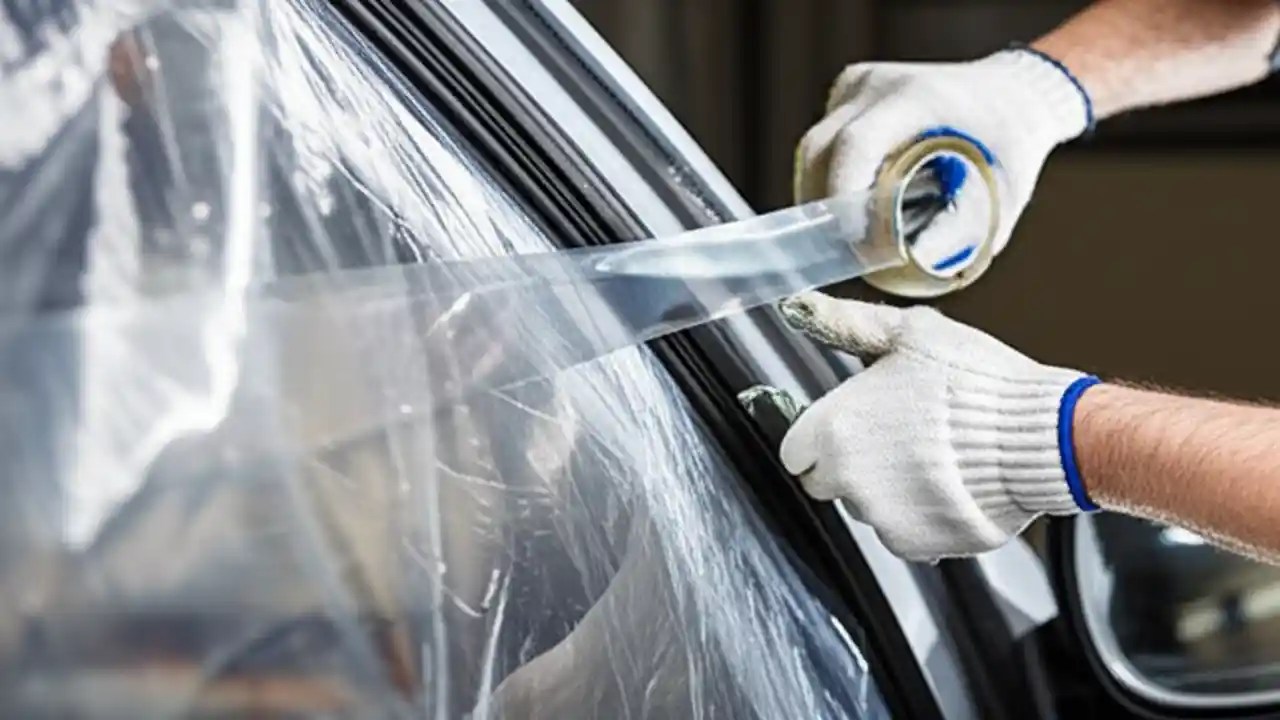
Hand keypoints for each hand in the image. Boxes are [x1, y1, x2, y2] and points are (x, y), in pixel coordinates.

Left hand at [778, 292, 1092, 561]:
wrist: (1044, 436)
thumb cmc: (978, 382)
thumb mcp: (910, 333)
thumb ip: (846, 325)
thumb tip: (802, 308)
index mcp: (835, 428)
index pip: (795, 450)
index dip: (819, 437)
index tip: (850, 427)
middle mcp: (849, 478)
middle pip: (824, 482)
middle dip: (849, 465)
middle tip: (894, 438)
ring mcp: (880, 516)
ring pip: (865, 508)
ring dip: (885, 490)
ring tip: (930, 457)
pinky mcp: (915, 545)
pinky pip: (900, 533)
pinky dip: (917, 516)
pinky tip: (946, 484)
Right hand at [795, 49, 1090, 271]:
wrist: (1014, 93)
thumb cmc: (1011, 144)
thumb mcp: (1000, 191)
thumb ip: (959, 232)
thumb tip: (905, 269)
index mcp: (917, 96)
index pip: (855, 144)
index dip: (842, 195)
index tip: (854, 241)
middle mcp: (878, 83)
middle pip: (819, 148)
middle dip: (822, 207)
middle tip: (841, 252)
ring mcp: (858, 84)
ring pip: (813, 147)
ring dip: (819, 195)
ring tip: (841, 235)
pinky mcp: (848, 93)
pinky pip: (821, 142)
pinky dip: (825, 177)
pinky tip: (843, 206)